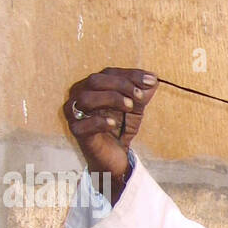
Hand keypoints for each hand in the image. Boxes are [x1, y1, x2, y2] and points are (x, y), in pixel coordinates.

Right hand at [63, 67, 158, 201]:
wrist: (115, 155)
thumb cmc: (121, 127)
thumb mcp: (135, 107)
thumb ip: (142, 93)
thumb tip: (153, 80)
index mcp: (92, 85)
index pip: (109, 72)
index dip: (131, 75)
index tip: (151, 80)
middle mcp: (79, 95)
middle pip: (95, 81)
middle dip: (121, 85)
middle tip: (140, 96)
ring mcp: (74, 113)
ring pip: (86, 98)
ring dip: (110, 99)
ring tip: (129, 107)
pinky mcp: (77, 131)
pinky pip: (82, 123)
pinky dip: (99, 121)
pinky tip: (113, 123)